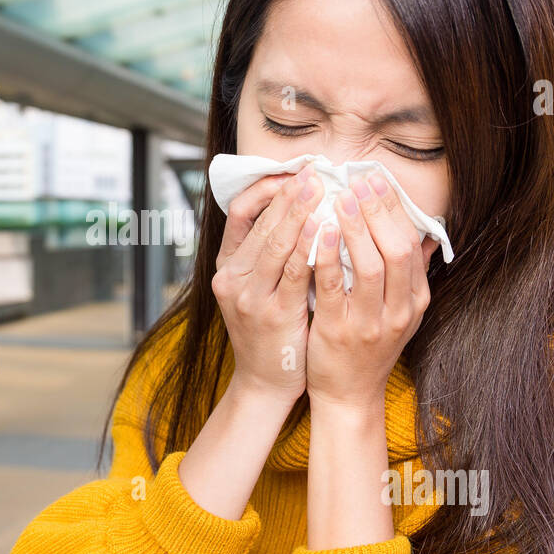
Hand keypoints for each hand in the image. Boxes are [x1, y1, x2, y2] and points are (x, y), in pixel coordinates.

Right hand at [212, 162, 324, 403]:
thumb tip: (302, 210)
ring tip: (321, 189)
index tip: (294, 173)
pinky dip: (310, 247)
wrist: (265, 382)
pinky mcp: (272, 314)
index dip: (266, 189)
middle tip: (314, 171)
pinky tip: (325, 228)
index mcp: (227, 266)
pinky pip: (293, 273)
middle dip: (289, 194)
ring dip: (300, 212)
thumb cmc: (270, 332)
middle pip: (260, 223)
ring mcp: (249, 296)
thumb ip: (272, 254)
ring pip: (275, 243)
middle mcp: (232, 278)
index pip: (240, 213)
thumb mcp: (259, 288)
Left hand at [306, 170, 438, 411]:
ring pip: (370, 266)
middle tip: (359, 181)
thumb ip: (410, 274)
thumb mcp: (399, 311)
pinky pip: (334, 287)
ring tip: (339, 198)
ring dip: (356, 228)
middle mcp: (398, 311)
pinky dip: (328, 257)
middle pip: (396, 250)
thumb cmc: (368, 346)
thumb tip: (424, 233)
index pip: (411, 243)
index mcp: (415, 300)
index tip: (376, 180)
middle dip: (378, 211)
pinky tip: (319, 233)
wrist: (348, 394)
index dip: (394, 209)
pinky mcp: (338, 332)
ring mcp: (369, 323)